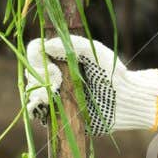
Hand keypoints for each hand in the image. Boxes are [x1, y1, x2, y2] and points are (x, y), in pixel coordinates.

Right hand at [24, 34, 157, 133]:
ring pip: (32, 92)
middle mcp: (57, 76)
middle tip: (58, 81)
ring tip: (49, 96)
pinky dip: (34, 109)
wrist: (125, 102)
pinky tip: (44, 107)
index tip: (51, 65)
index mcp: (63, 58)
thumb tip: (45, 45)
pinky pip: (37, 112)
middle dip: (37, 75)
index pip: (37, 52)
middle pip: (32, 72)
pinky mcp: (59, 114)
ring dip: (35, 93)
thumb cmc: (113, 74)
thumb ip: (73, 44)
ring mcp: (57, 95)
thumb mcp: (95, 52)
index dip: (36, 57)